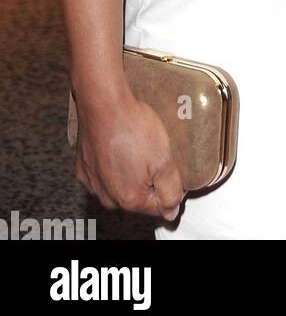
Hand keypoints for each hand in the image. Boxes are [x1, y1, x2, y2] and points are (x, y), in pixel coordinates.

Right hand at [73, 89, 184, 220]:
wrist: (103, 104)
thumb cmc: (132, 128)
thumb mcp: (164, 160)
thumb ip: (171, 190)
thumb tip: (172, 210)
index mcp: (129, 199)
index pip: (158, 208)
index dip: (169, 188)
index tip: (169, 169)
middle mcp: (108, 197)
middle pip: (138, 197)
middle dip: (149, 180)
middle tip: (154, 154)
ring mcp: (93, 184)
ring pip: (120, 185)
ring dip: (130, 172)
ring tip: (136, 146)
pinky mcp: (83, 169)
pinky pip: (103, 174)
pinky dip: (112, 164)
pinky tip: (120, 145)